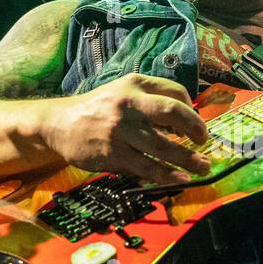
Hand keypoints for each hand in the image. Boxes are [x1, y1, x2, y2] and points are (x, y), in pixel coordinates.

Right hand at [43, 73, 211, 182]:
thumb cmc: (99, 108)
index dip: (192, 111)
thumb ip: (152, 100)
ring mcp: (119, 130)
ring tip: (203, 168)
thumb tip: (186, 122)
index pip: (175, 93)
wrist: (58, 123)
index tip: (198, 128)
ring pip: (162, 146)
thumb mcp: (123, 91)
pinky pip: (146, 167)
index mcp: (135, 84)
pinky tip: (180, 179)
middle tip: (204, 143)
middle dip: (195, 129)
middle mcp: (128, 103)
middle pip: (172, 113)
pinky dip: (166, 175)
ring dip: (188, 160)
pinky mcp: (112, 154)